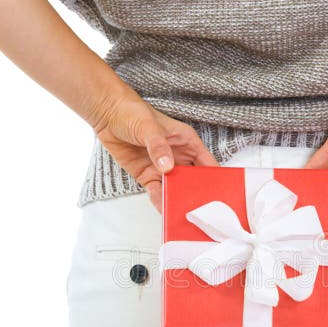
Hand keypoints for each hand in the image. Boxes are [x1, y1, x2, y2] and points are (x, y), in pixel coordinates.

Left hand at [93, 96, 217, 210]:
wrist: (108, 115)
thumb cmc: (133, 112)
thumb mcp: (149, 127)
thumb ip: (159, 147)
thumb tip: (167, 167)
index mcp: (187, 142)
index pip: (207, 164)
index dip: (214, 178)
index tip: (219, 193)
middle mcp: (179, 157)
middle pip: (193, 180)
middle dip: (197, 194)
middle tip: (202, 209)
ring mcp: (163, 168)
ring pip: (176, 189)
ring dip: (179, 200)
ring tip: (184, 214)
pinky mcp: (147, 176)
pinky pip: (157, 192)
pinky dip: (161, 202)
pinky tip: (164, 210)